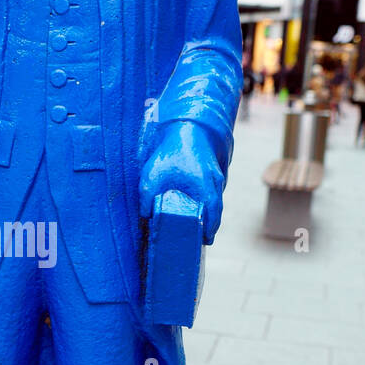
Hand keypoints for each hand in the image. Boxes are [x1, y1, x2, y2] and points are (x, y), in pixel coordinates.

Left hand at [139, 121, 224, 243]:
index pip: (212, 214)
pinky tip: (200, 204)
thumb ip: (147, 197)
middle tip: (204, 238)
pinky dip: (210, 200)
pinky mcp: (212, 168)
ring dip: (211, 213)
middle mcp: (214, 182)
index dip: (209, 229)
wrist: (185, 125)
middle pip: (217, 209)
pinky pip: (214, 189)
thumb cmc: (169, 151)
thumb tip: (147, 215)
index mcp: (203, 186)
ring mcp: (215, 174)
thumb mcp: (151, 175)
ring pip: (216, 199)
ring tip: (202, 225)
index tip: (206, 240)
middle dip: (211, 225)